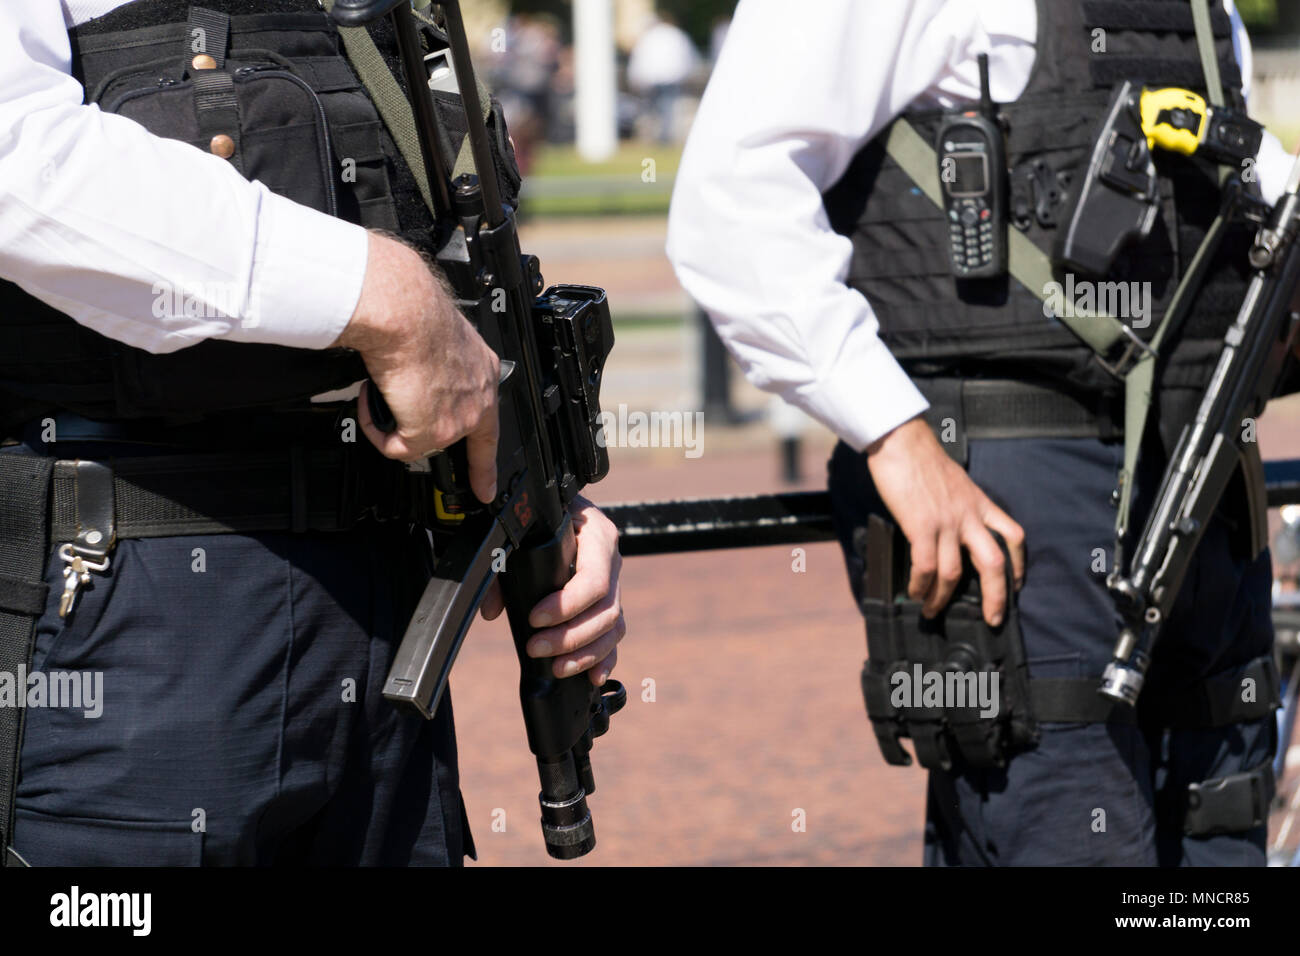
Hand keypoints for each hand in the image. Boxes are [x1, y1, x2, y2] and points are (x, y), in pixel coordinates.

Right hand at [334, 231, 499, 503]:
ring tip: (378, 391)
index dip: (487, 463)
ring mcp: (459, 418)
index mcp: (483, 371)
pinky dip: (376, 429)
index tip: (487, 489)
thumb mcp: (436, 338)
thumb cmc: (414, 312)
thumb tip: (413, 376)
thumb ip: (433, 365)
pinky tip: (371, 405)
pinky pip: (397, 447)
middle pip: (452, 437)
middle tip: (397, 437)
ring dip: (392, 422)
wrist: (404, 313)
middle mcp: (479, 397)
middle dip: (421, 435)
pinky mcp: (433, 430)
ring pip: (419, 440)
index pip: (489, 423)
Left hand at [480, 496, 625, 684]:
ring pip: (613, 627)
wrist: (559, 506)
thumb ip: (500, 563)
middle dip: (570, 636)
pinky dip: (604, 659)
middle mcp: (612, 561)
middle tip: (535, 647)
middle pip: (606, 610)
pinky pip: (615, 637)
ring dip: (584, 653)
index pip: (594, 579)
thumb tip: (492, 610)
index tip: (534, 618)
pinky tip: (591, 677)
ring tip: (556, 667)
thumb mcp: (520, 528)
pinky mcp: (610, 604)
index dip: (566, 605)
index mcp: (597, 535)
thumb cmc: (540, 514)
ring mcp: (615, 584)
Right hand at [865, 416, 1025, 626]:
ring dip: (943, 597)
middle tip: (992, 619)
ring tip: (932, 611)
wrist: (902, 441)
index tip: (1017, 584)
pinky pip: (926, 565)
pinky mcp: (921, 525)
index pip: (1014, 535)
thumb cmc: (921, 458)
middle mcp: (969, 516)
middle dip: (995, 596)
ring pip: (955, 572)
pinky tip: (915, 592)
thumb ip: (957, 504)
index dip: (1019, 564)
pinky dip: (921, 584)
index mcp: (979, 503)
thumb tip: (947, 525)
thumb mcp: (954, 481)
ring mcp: (946, 522)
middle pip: (994, 563)